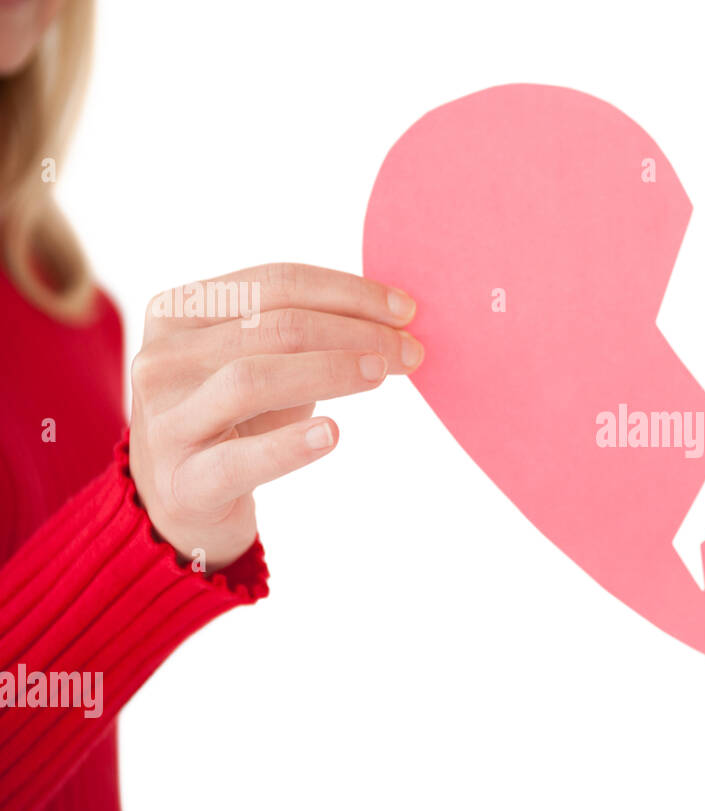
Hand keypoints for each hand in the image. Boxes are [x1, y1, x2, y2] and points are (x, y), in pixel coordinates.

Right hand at [129, 263, 423, 569]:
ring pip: (253, 380)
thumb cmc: (236, 420)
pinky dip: (289, 444)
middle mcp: (162, 359)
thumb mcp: (263, 362)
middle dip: (354, 332)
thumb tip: (396, 316)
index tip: (406, 309)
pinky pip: (240, 459)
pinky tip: (332, 434)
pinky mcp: (183, 483)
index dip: (348, 293)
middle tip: (411, 350)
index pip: (276, 284)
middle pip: (273, 327)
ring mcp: (167, 422)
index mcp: (179, 312)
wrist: (180, 502)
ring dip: (330, 372)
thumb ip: (308, 332)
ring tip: (381, 374)